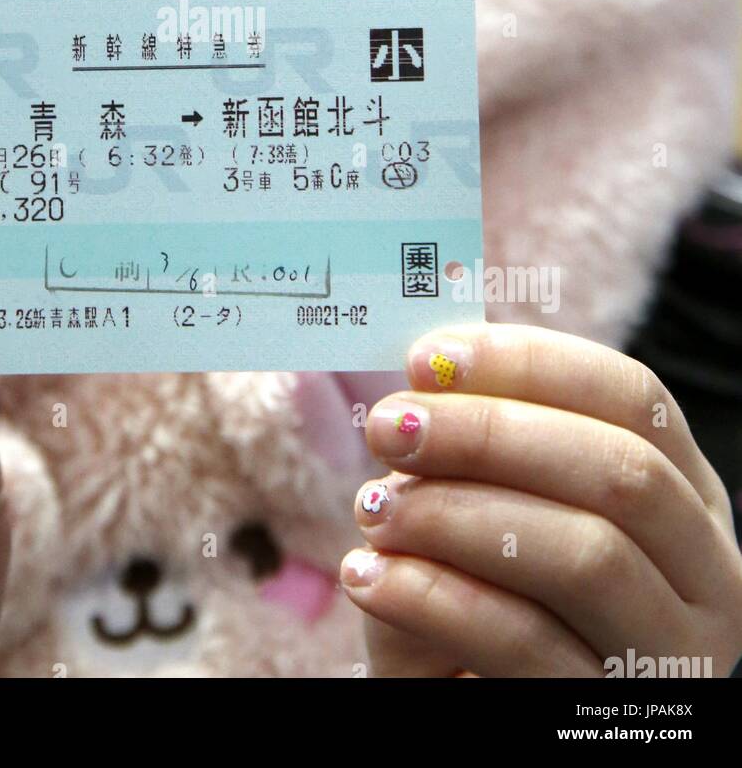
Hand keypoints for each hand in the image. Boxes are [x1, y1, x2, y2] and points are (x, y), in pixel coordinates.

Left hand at [339, 323, 741, 677]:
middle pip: (617, 472)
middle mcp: (704, 574)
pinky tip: (372, 576)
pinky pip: (524, 644)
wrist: (461, 698)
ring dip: (458, 517)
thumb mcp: (486, 506)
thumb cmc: (480, 590)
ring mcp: (666, 655)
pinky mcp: (602, 718)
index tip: (428, 358)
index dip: (529, 364)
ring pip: (585, 558)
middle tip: (390, 427)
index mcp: (683, 495)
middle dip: (488, 435)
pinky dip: (434, 598)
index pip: (634, 398)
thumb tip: (432, 370)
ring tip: (374, 509)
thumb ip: (473, 441)